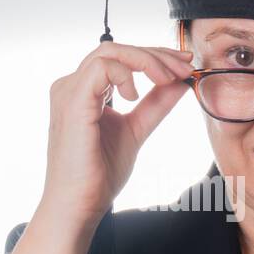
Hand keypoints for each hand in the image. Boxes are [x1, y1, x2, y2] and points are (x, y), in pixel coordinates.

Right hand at [41, 41, 191, 229]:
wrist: (80, 205)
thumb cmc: (98, 175)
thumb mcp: (136, 130)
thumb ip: (155, 106)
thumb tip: (180, 84)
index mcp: (83, 92)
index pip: (119, 58)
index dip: (154, 56)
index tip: (183, 66)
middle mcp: (71, 86)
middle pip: (116, 49)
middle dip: (156, 54)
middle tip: (184, 68)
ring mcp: (69, 92)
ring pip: (110, 51)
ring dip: (146, 60)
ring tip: (166, 79)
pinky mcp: (73, 102)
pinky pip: (102, 67)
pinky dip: (128, 73)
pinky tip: (136, 96)